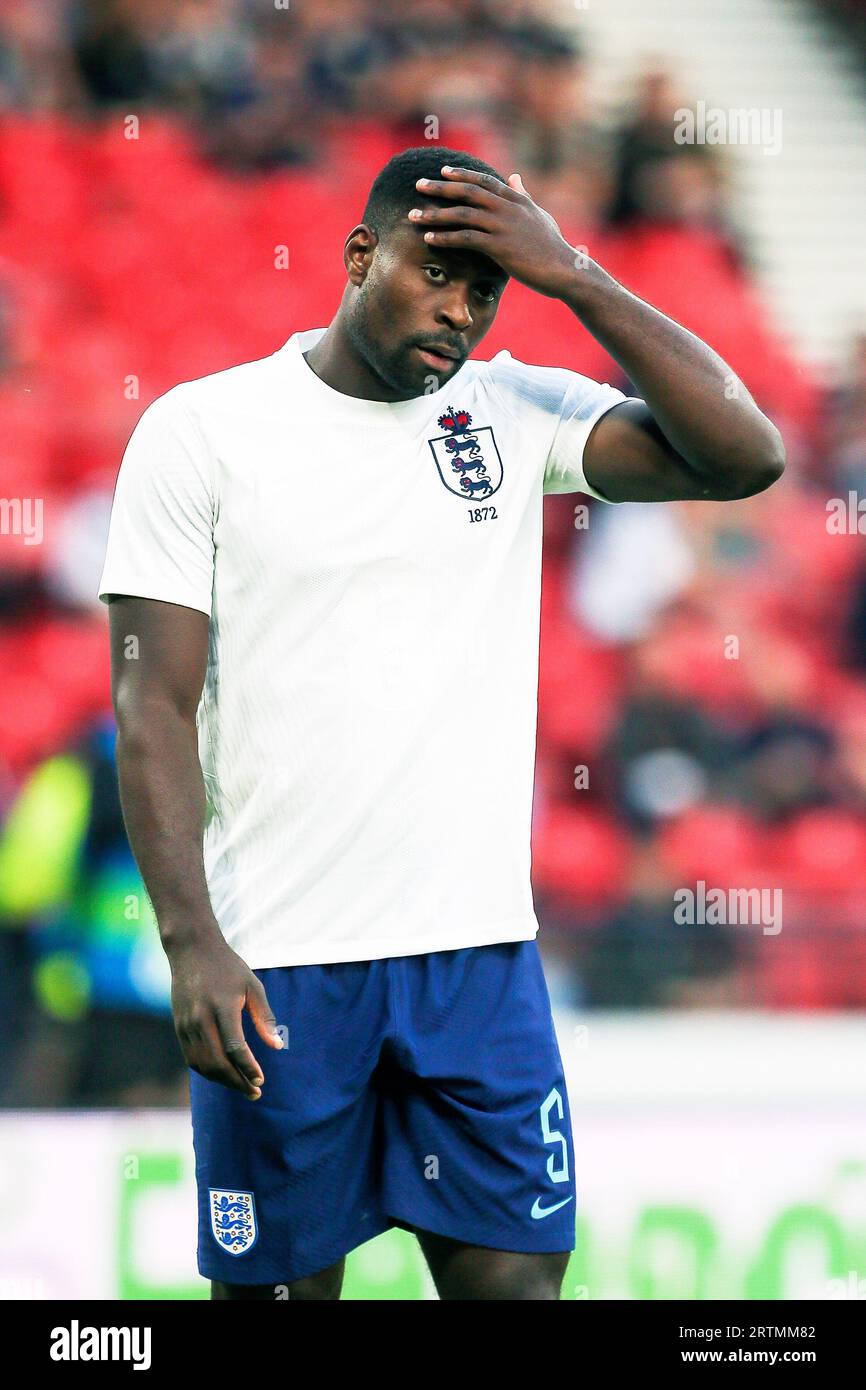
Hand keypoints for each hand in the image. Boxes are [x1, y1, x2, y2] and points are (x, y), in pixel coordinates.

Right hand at [169, 935, 282, 1098]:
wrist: (191, 950)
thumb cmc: (228, 967)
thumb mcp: (252, 986)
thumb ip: (264, 1017)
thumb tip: (277, 1046)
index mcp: (222, 1007)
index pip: (235, 1048)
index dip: (248, 1068)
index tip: (261, 1080)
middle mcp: (200, 1019)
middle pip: (217, 1063)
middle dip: (237, 1082)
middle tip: (255, 1092)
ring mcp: (186, 1024)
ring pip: (203, 1065)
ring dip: (222, 1081)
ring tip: (241, 1085)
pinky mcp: (178, 1027)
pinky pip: (192, 1058)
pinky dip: (208, 1071)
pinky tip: (224, 1073)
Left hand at [408, 165, 579, 297]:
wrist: (565, 269)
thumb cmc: (552, 245)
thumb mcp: (538, 214)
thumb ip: (523, 194)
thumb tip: (515, 176)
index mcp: (515, 199)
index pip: (483, 181)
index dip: (461, 174)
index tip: (441, 171)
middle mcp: (507, 207)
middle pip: (467, 192)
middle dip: (440, 188)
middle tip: (418, 185)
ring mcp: (503, 226)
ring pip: (462, 214)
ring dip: (434, 214)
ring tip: (413, 215)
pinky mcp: (499, 247)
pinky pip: (465, 239)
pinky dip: (445, 237)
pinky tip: (428, 239)